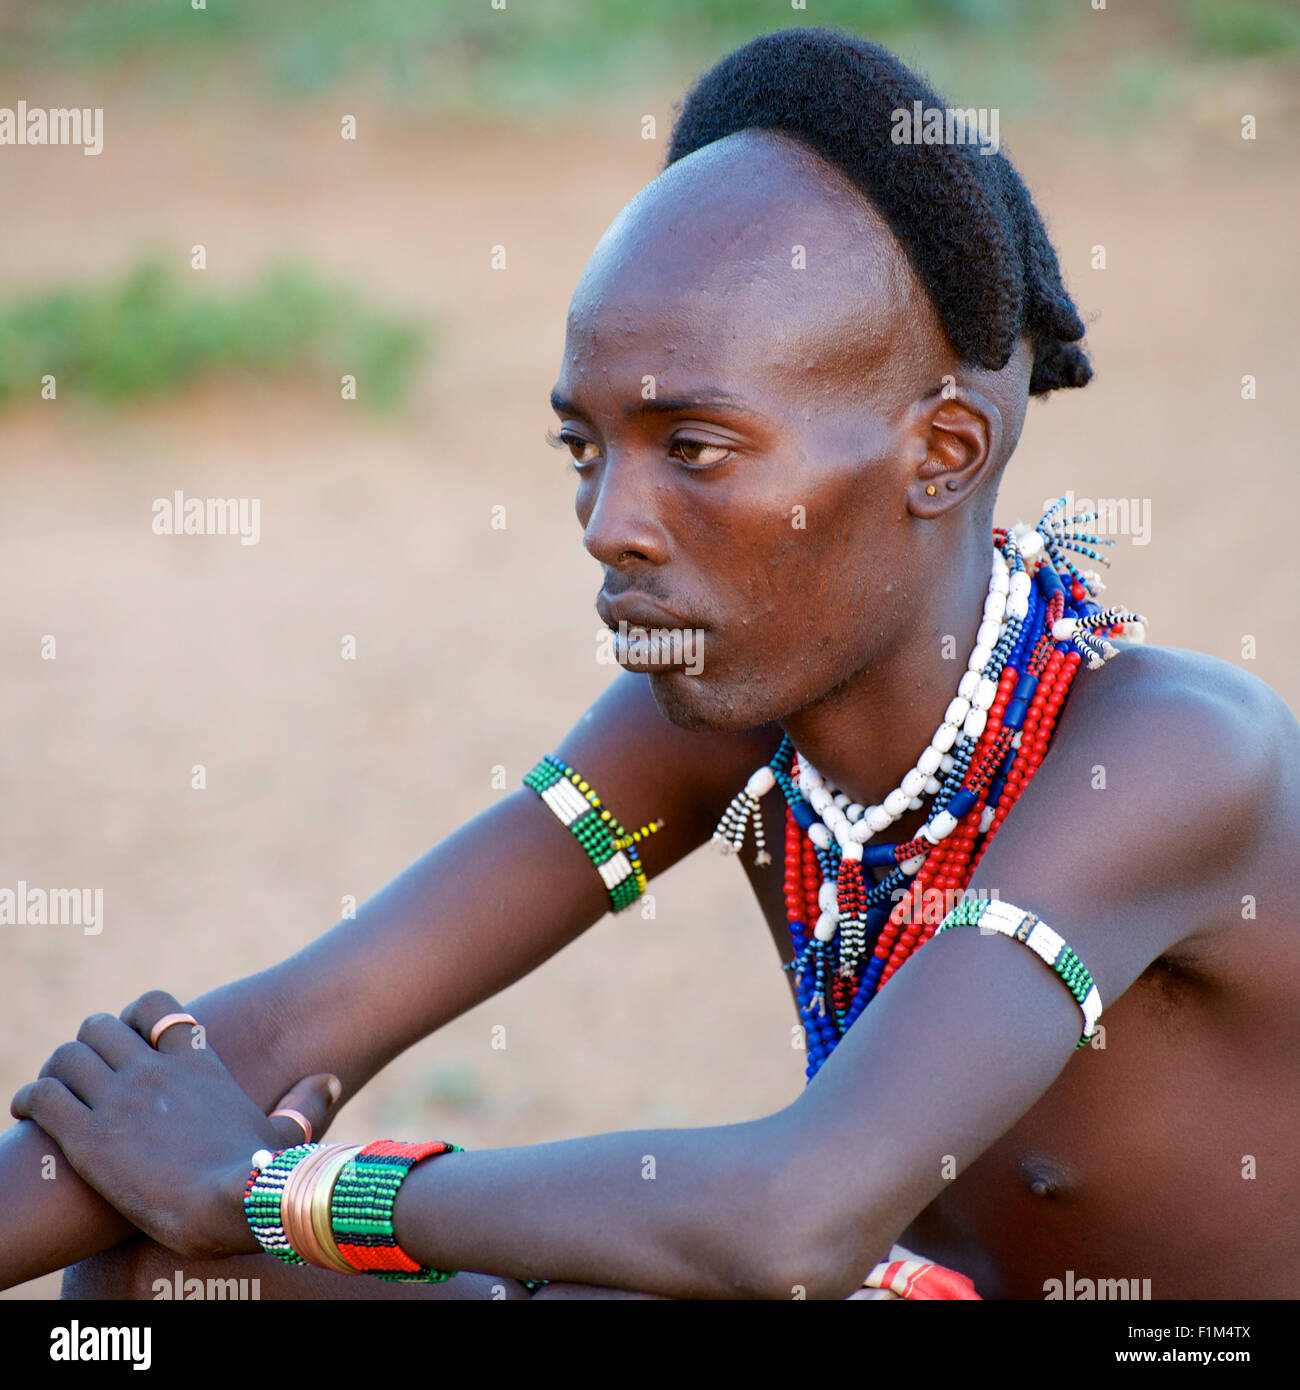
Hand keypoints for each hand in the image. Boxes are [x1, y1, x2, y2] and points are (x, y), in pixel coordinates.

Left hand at [11, 990, 340, 1259]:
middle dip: (88, 1046)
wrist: (234, 1206)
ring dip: (57, 1071)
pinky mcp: (88, 1138)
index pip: (154, 1005)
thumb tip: (330, 1081)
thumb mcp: (289, 1133)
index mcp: (198, 1062)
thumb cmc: (264, 1174)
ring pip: (66, 1055)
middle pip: (99, 1027)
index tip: (129, 1042)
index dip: (134, 1016)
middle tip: (87, 1077)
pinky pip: (42, 1095)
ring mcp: (120, 1100)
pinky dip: (30, 1099)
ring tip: (57, 1096)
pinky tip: (32, 1114)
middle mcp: (155, 1070)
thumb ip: (306, 1103)